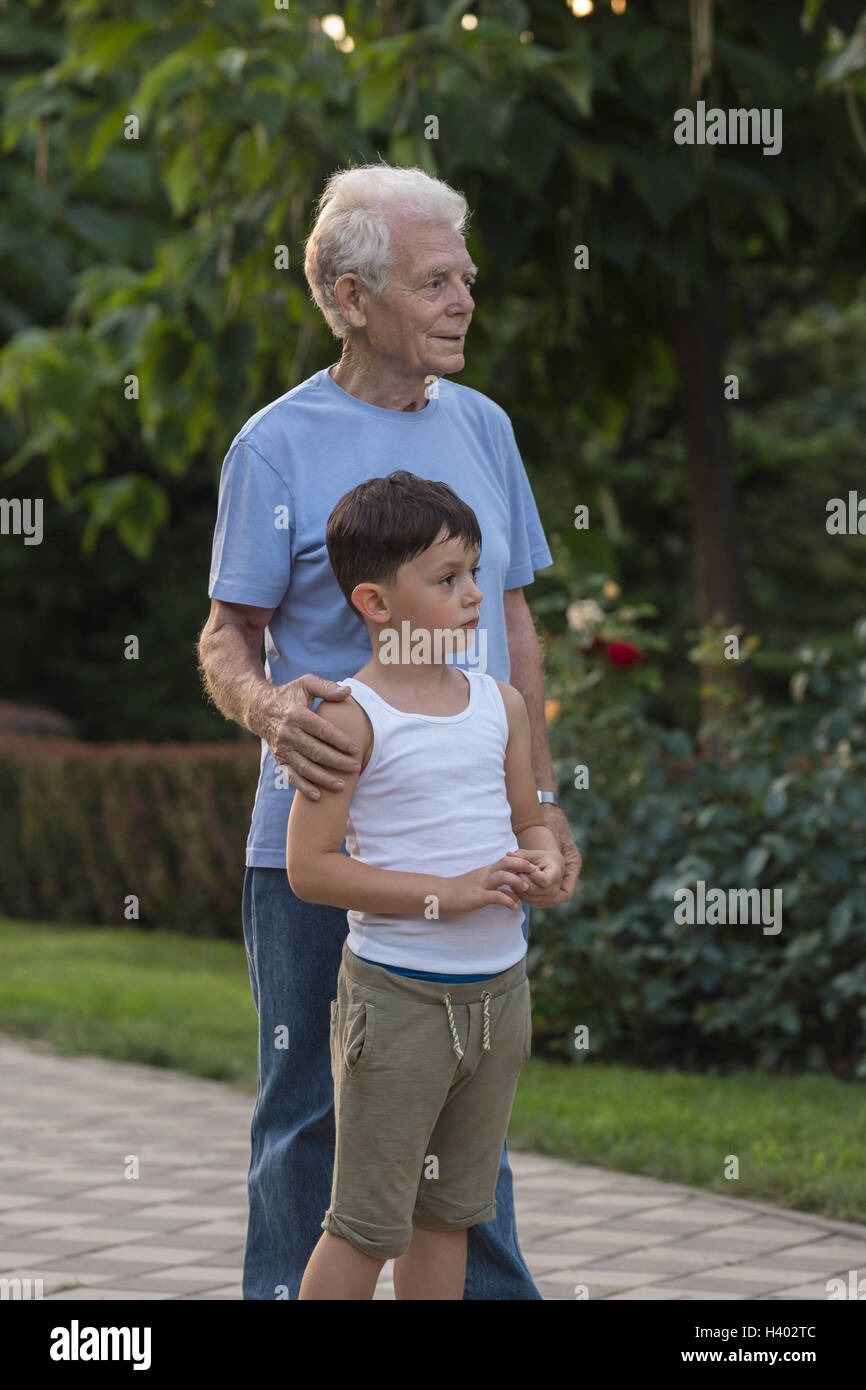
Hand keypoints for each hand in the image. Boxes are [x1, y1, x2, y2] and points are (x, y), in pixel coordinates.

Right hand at [254, 674, 361, 798]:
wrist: (260, 708)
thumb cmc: (290, 695)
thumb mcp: (306, 684)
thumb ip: (327, 687)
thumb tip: (348, 692)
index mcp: (297, 714)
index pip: (322, 730)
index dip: (339, 740)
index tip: (356, 748)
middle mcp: (288, 733)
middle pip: (316, 751)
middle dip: (337, 762)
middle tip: (356, 768)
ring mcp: (283, 748)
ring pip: (305, 767)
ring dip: (324, 778)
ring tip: (342, 785)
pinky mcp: (280, 759)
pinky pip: (292, 776)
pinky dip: (304, 787)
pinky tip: (318, 796)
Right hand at [437, 855, 539, 914]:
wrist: (440, 894)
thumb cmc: (460, 890)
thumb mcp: (480, 884)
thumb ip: (496, 885)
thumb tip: (514, 893)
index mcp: (487, 870)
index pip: (507, 860)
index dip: (522, 861)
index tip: (534, 867)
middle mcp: (485, 874)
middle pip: (507, 862)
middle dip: (523, 865)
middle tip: (536, 872)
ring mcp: (481, 885)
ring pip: (502, 876)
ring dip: (516, 881)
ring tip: (527, 889)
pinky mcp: (477, 897)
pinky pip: (494, 896)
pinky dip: (506, 900)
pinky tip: (513, 907)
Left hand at [504, 847, 563, 906]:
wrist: (552, 868)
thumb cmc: (543, 859)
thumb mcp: (535, 854)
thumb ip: (522, 854)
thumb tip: (508, 854)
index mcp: (556, 875)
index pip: (544, 881)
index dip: (531, 874)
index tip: (525, 867)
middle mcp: (555, 890)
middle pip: (533, 890)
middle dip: (521, 880)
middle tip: (516, 871)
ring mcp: (550, 899)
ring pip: (528, 897)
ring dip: (518, 887)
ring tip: (516, 877)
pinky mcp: (542, 904)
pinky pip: (527, 901)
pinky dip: (520, 893)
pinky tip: (518, 884)